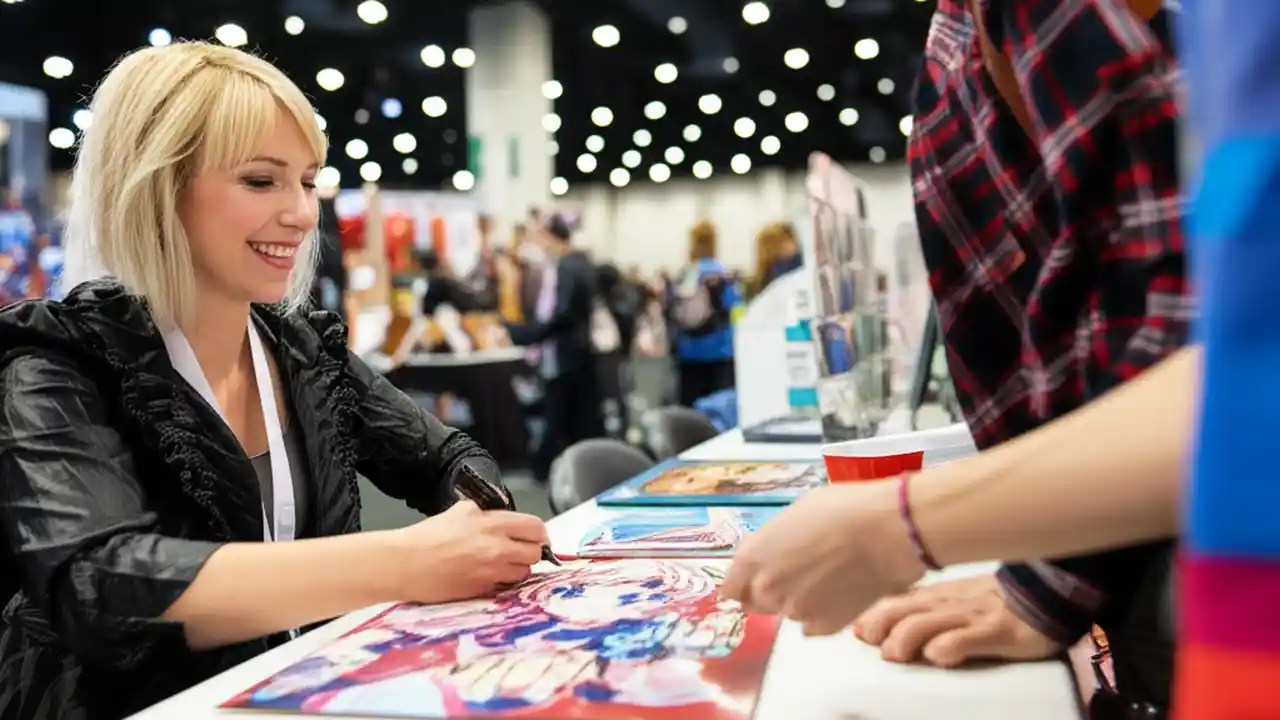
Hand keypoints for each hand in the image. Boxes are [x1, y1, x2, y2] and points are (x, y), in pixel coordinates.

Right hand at [392, 501, 548, 603]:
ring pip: (524, 573)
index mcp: (493, 524)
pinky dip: (502, 582)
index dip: (539, 533)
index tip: (535, 536)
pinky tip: (487, 575)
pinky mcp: (483, 591)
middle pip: (535, 553)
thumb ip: (487, 513)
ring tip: (500, 564)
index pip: (536, 528)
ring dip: (517, 569)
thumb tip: (502, 517)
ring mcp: (492, 572)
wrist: (406, 563)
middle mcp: (497, 548)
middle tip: (519, 551)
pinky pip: (505, 587)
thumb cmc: (428, 536)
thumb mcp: (461, 511)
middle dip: (531, 551)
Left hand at [722, 482, 924, 635]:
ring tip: (830, 575)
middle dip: (772, 592)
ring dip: (802, 600)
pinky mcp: (823, 627)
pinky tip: (843, 589)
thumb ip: (772, 544)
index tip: (756, 580)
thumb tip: (773, 556)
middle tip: (800, 573)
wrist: (883, 532)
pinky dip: (825, 613)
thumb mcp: (793, 516)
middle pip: (757, 603)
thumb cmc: (840, 511)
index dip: (744, 584)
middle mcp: (766, 589)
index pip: (731, 589)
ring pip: (789, 612)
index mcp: (751, 559)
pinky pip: (814, 625)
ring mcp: (794, 611)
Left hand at [854, 575, 1061, 666]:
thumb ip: (913, 610)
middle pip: (902, 608)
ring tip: (894, 654)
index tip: (853, 629)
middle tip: (868, 641)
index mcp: (933, 596)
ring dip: (906, 637)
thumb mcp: (948, 601)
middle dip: (879, 623)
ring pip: (928, 621)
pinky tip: (938, 656)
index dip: (868, 613)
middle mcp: (945, 603)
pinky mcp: (995, 630)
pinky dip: (949, 646)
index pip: (891, 600)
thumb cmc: (990, 602)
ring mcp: (969, 615)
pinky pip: (968, 637)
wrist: (1043, 595)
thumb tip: (865, 624)